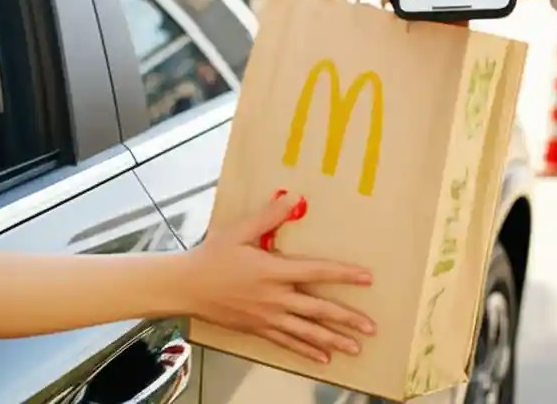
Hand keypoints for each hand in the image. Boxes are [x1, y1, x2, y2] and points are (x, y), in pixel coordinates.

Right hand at [181, 193, 374, 363]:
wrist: (186, 286)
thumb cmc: (211, 257)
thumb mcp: (239, 231)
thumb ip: (268, 217)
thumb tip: (293, 199)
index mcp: (273, 271)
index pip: (316, 272)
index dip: (343, 274)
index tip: (366, 277)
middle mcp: (274, 297)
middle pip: (318, 309)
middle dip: (347, 318)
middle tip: (371, 327)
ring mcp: (267, 316)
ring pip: (307, 331)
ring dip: (333, 339)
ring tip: (355, 347)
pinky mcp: (258, 328)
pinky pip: (287, 341)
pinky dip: (306, 350)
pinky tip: (323, 357)